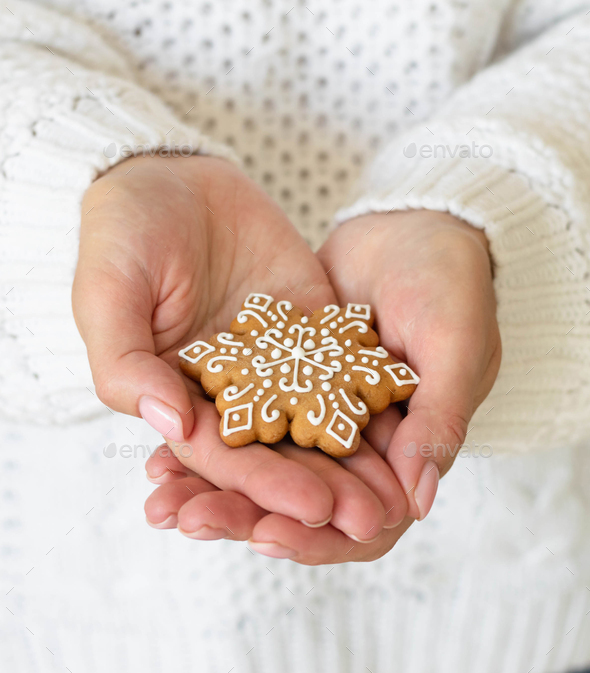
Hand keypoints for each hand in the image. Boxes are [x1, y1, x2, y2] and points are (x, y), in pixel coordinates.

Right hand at [74, 155, 407, 534]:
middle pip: (280, 449)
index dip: (266, 485)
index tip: (312, 512)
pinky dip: (372, 394)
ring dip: (354, 458)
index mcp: (180, 396)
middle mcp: (232, 388)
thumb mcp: (108, 296)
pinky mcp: (311, 323)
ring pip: (317, 416)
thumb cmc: (122, 235)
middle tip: (371, 521)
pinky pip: (342, 361)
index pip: (224, 455)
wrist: (168, 176)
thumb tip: (170, 425)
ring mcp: (276, 357)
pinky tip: (408, 420)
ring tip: (398, 493)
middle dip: (323, 487)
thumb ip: (128, 365)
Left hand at [142, 208, 499, 563]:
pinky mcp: (284, 376)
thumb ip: (439, 418)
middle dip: (247, 514)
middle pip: (300, 498)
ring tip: (161, 498)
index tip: (267, 534)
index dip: (316, 537)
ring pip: (266, 462)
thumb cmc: (449, 285)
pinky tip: (165, 438)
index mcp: (406, 451)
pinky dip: (211, 426)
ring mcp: (317, 409)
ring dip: (217, 484)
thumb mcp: (453, 346)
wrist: (411, 226)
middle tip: (190, 521)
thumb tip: (416, 501)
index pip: (362, 522)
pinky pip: (246, 411)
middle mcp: (357, 441)